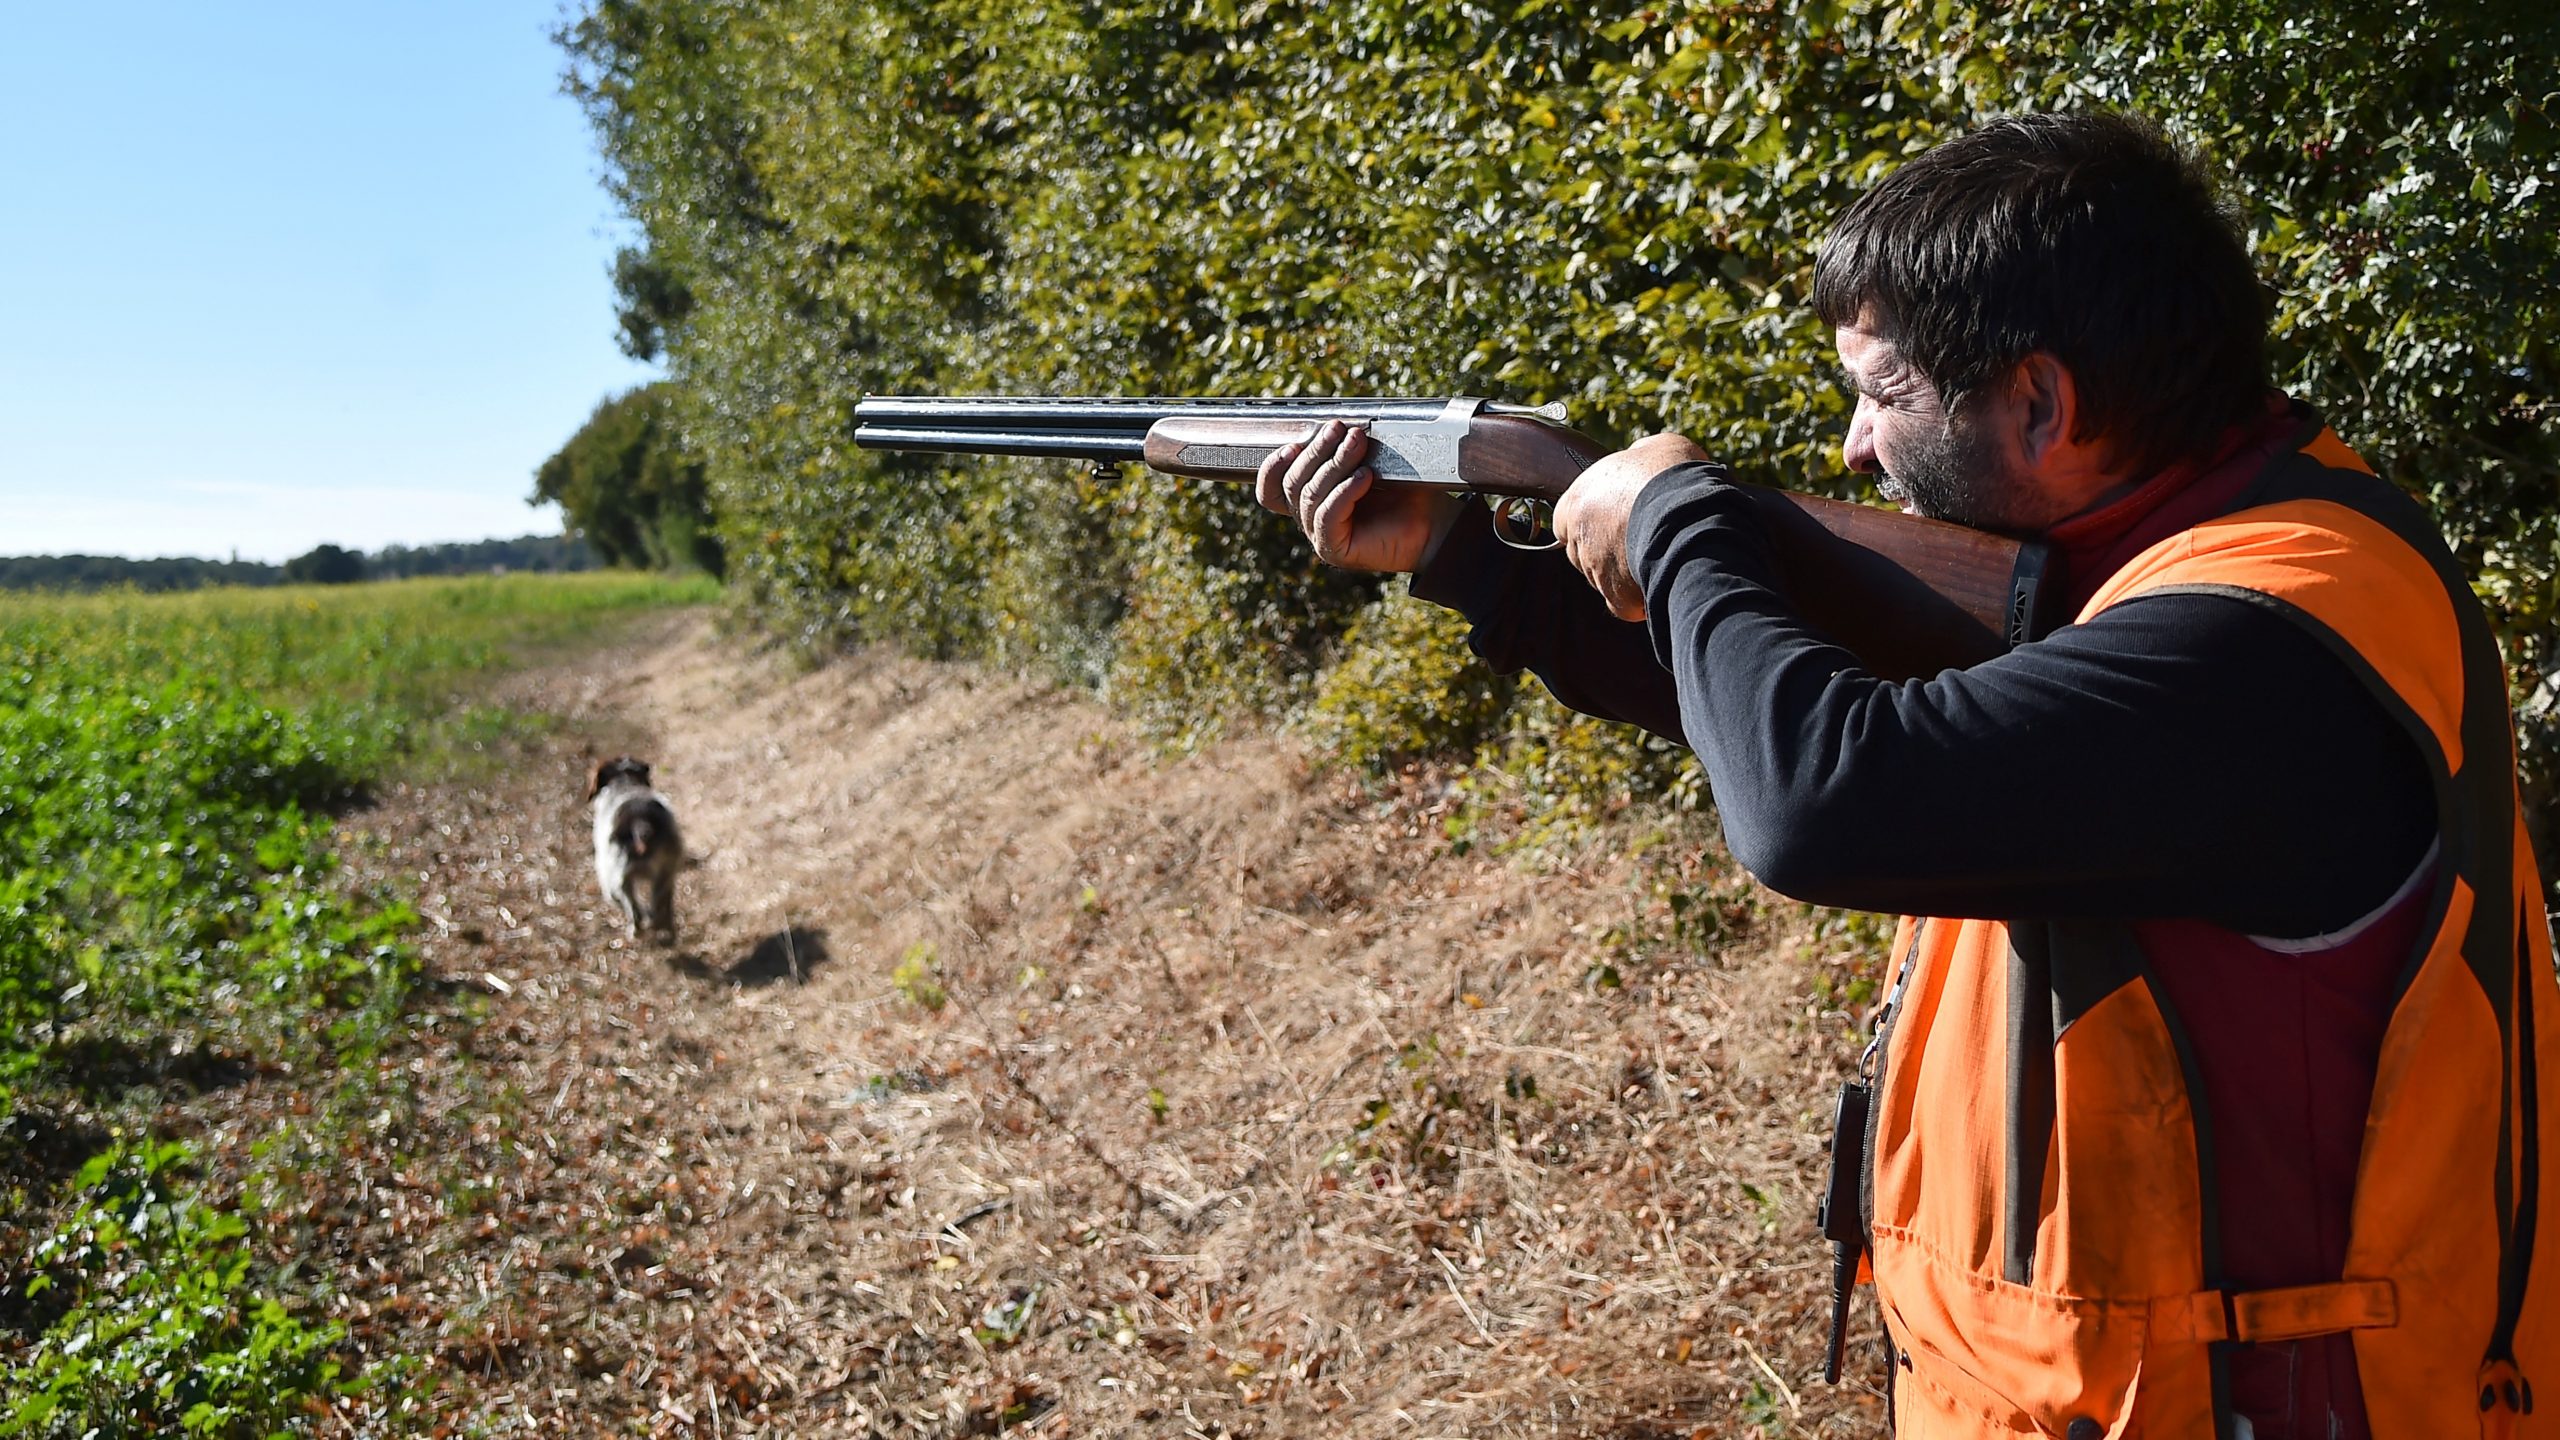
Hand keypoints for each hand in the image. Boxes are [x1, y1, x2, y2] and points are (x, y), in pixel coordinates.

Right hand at [1256, 419, 1462, 572]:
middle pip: (1291, 483)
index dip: (1271, 467)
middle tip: (1343, 429)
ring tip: (1358, 445)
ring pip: (1310, 495)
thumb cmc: (1403, 492)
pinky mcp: (1335, 549)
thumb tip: (1334, 423)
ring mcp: (1320, 536)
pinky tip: (1364, 476)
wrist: (1434, 524)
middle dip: (1316, 451)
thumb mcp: (1369, 460)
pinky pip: (1327, 516)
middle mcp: (1309, 518)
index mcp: (1310, 498)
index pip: (1271, 488)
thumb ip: (1346, 447)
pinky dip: (1344, 492)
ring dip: (1334, 465)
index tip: (1292, 443)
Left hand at [1554, 432, 1710, 620]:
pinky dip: (1638, 598)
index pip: (1566, 518)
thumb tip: (1637, 461)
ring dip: (1623, 571)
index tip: (1613, 519)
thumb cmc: (1672, 475)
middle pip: (1583, 551)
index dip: (1590, 520)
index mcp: (1576, 500)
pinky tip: (1659, 582)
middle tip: (1640, 539)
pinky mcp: (1617, 597)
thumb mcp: (1656, 448)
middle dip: (1606, 548)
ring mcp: (1595, 570)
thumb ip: (1636, 459)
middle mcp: (1579, 537)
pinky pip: (1623, 603)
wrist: (1690, 514)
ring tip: (1658, 557)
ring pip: (1602, 578)